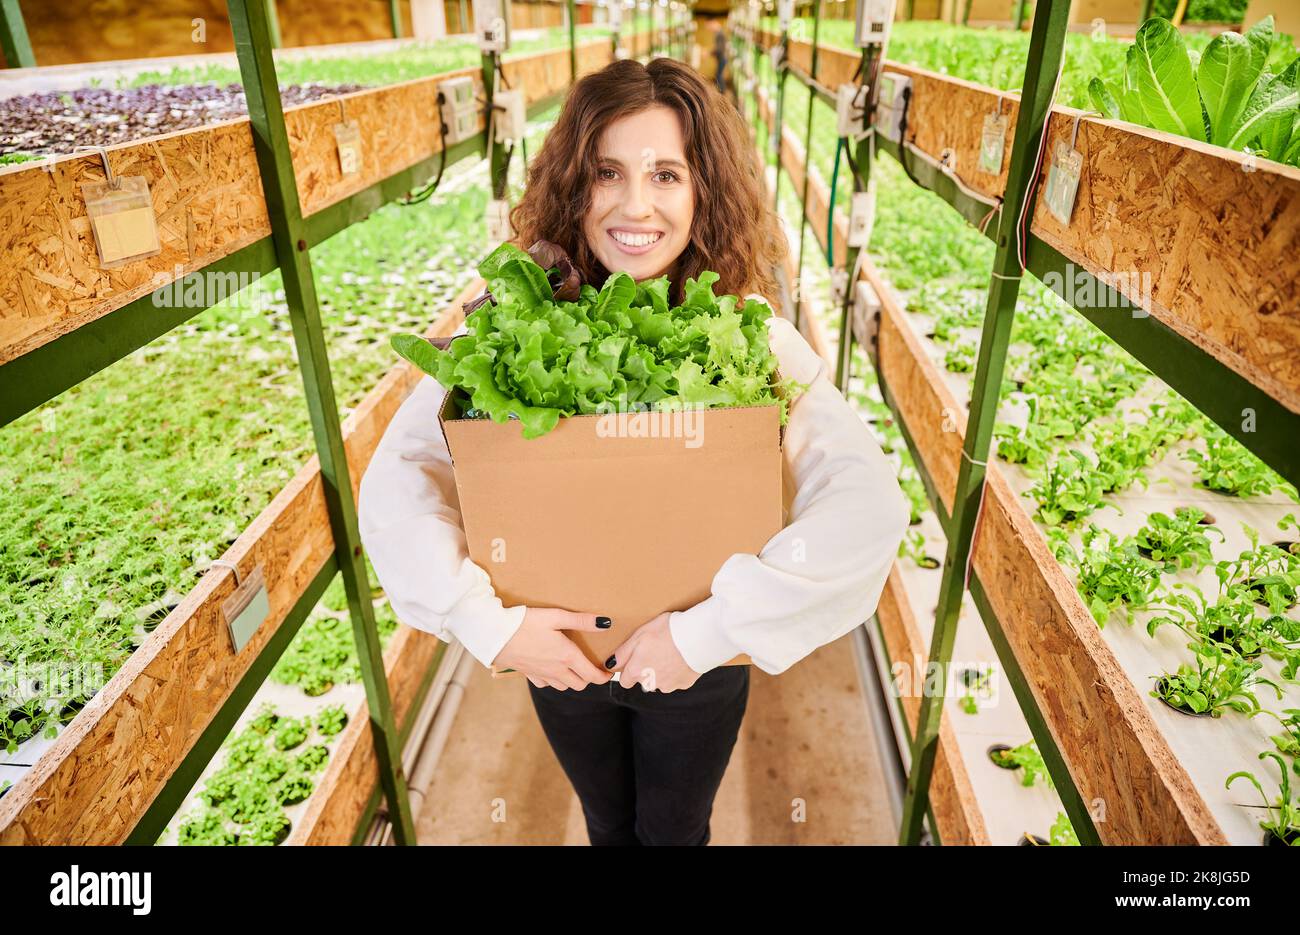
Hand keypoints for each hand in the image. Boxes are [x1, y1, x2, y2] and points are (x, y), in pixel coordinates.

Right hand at [493, 607, 613, 690]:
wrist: (494, 635)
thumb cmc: (525, 623)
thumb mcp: (555, 616)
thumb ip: (582, 621)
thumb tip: (606, 623)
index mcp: (567, 657)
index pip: (592, 675)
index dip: (604, 677)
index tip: (609, 672)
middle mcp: (556, 670)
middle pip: (580, 684)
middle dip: (589, 678)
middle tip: (592, 666)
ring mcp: (542, 675)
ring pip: (564, 687)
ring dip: (572, 680)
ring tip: (573, 666)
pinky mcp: (529, 675)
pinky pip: (547, 684)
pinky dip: (554, 680)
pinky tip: (552, 668)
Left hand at [609, 612, 702, 692]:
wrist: (699, 637)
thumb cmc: (668, 631)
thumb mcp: (640, 634)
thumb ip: (623, 652)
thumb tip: (611, 663)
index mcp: (637, 671)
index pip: (624, 680)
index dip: (629, 669)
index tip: (636, 657)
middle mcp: (651, 683)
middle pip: (643, 681)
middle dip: (646, 670)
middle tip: (655, 651)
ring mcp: (668, 685)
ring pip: (659, 682)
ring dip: (661, 672)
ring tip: (669, 653)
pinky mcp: (683, 684)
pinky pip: (675, 680)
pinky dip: (676, 672)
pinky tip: (680, 658)